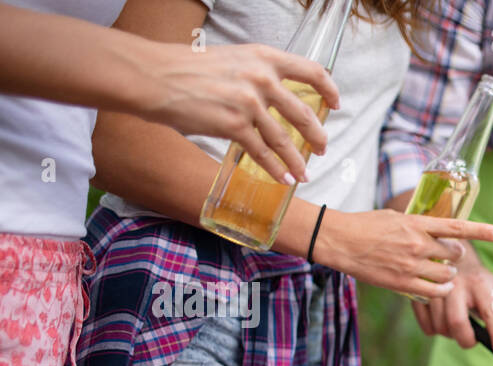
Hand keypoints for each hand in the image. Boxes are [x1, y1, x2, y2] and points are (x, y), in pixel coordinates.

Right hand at [142, 42, 341, 185]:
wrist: (155, 76)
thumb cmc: (189, 69)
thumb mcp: (233, 59)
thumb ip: (257, 73)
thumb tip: (277, 96)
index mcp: (264, 57)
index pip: (312, 71)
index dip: (329, 90)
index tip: (335, 104)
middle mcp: (261, 78)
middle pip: (304, 114)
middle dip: (317, 136)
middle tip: (321, 149)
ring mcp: (248, 103)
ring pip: (285, 140)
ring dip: (298, 161)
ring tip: (303, 174)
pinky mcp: (233, 125)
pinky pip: (263, 153)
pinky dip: (276, 169)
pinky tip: (283, 179)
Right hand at [312, 209, 492, 300]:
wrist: (340, 241)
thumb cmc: (366, 226)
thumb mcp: (395, 217)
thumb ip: (418, 225)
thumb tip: (436, 233)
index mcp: (417, 223)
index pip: (457, 227)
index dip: (482, 231)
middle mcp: (418, 243)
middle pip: (454, 254)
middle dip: (455, 256)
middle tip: (447, 256)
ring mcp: (411, 264)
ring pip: (447, 275)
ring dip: (448, 275)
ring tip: (440, 271)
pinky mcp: (403, 283)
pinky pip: (435, 292)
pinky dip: (440, 291)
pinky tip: (437, 286)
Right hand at [411, 241, 492, 353]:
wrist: (449, 257)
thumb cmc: (476, 282)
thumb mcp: (491, 291)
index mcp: (481, 283)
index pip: (491, 312)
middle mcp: (457, 282)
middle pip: (457, 322)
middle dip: (466, 340)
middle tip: (471, 340)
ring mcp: (434, 288)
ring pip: (440, 327)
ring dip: (450, 334)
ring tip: (456, 323)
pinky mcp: (418, 294)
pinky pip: (427, 327)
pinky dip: (436, 331)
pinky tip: (441, 319)